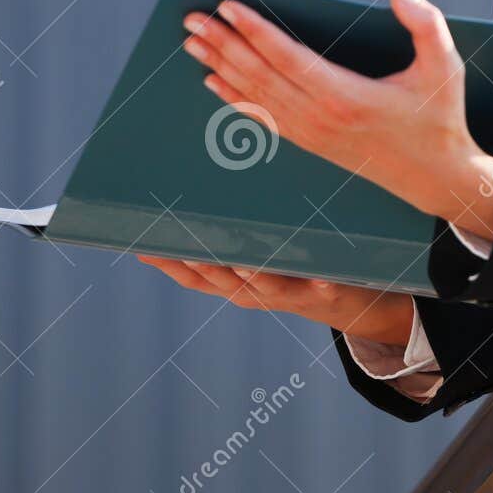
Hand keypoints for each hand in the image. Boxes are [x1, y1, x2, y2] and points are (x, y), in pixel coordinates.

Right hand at [135, 255, 416, 346]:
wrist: (349, 301)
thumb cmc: (290, 265)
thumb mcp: (253, 250)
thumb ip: (225, 228)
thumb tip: (187, 191)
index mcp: (232, 280)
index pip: (192, 273)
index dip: (168, 260)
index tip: (143, 242)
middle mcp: (254, 291)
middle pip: (221, 278)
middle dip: (203, 262)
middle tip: (184, 242)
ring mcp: (290, 293)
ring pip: (266, 284)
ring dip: (254, 273)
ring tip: (243, 259)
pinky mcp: (328, 292)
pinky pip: (324, 286)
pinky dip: (321, 282)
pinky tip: (323, 274)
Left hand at [180, 0, 492, 237]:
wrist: (435, 177)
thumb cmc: (439, 118)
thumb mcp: (445, 66)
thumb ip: (426, 23)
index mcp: (346, 95)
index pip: (287, 57)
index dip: (254, 30)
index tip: (228, 7)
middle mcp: (320, 116)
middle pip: (260, 74)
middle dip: (223, 43)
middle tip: (191, 19)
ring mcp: (311, 134)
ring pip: (256, 95)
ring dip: (221, 66)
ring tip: (192, 42)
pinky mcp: (310, 143)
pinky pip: (263, 118)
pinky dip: (235, 98)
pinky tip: (213, 83)